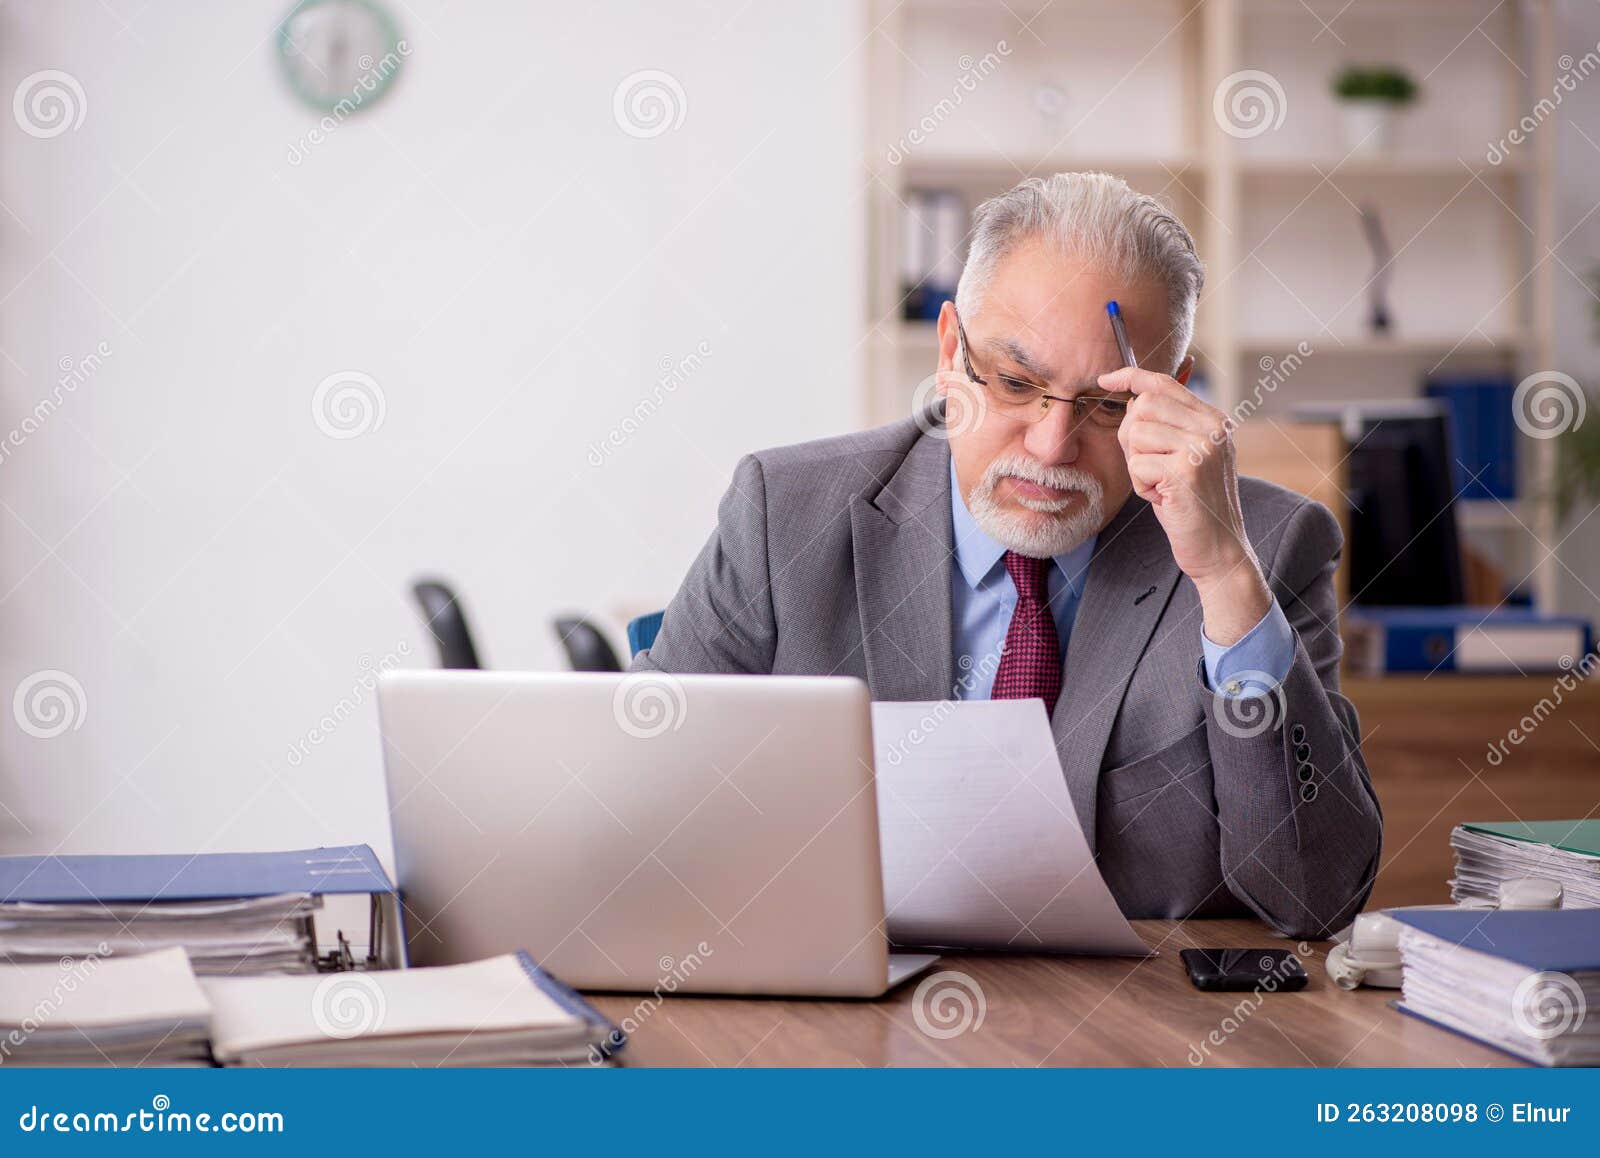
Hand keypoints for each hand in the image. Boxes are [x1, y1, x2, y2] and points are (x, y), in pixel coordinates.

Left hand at [1100, 366, 1270, 645]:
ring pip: (1136, 434)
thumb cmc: (1192, 506)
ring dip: (1137, 465)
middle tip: (1147, 467)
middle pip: (1143, 406)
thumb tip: (1131, 397)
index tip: (1105, 379)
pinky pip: (1138, 464)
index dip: (1130, 377)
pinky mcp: (1187, 468)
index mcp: (1213, 419)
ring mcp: (1203, 445)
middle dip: (1130, 437)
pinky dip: (1141, 485)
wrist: (1219, 549)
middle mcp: (1213, 426)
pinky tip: (1162, 498)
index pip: (1165, 383)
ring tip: (1160, 485)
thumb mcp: (1184, 458)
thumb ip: (1168, 428)